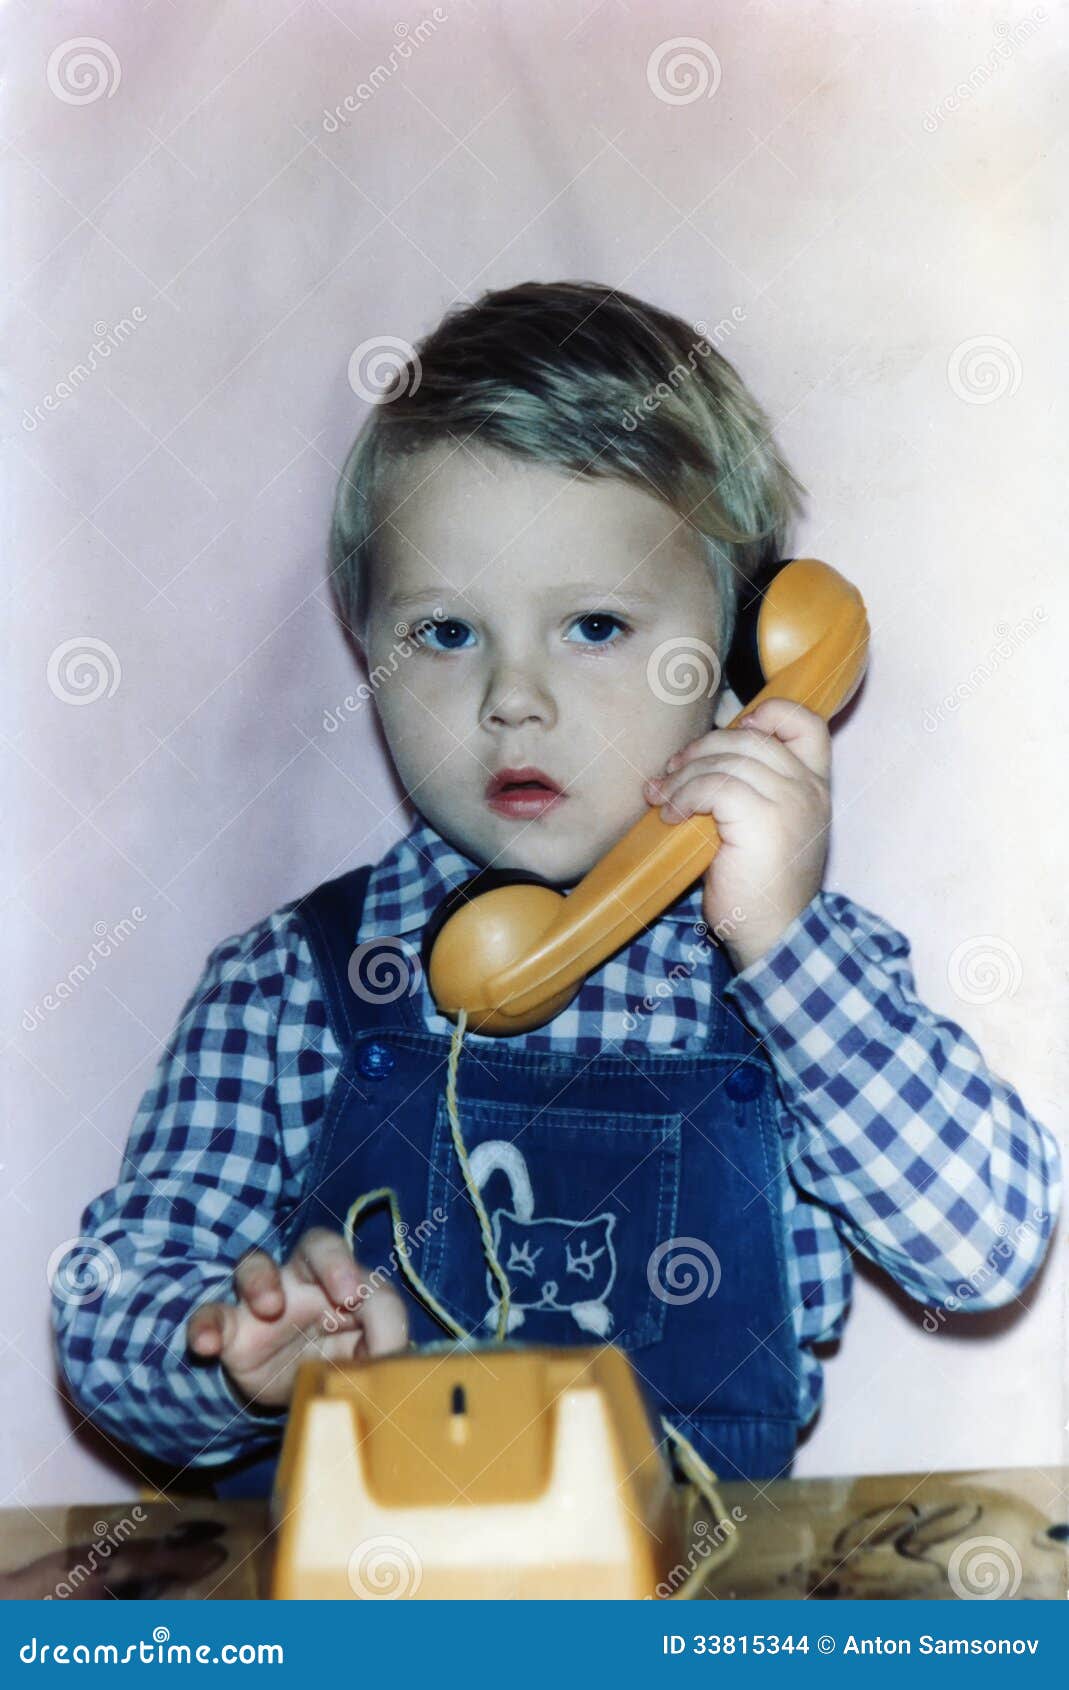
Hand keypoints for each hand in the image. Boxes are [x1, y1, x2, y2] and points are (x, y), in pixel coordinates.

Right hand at [186, 1227, 409, 1410]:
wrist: (283, 1395)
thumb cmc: (331, 1360)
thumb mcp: (361, 1358)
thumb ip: (381, 1350)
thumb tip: (398, 1361)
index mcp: (345, 1286)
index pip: (365, 1273)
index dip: (371, 1291)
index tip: (369, 1317)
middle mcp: (304, 1280)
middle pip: (317, 1245)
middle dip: (332, 1260)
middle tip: (345, 1293)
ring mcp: (261, 1300)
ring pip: (254, 1264)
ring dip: (261, 1279)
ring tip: (268, 1306)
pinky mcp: (229, 1328)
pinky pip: (209, 1314)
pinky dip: (205, 1324)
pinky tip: (207, 1344)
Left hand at [643, 697, 831, 970]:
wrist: (775, 936)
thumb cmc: (762, 889)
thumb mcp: (769, 830)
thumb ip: (754, 792)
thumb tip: (699, 761)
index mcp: (816, 788)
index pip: (807, 724)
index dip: (768, 715)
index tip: (732, 735)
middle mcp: (808, 789)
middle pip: (749, 738)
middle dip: (701, 749)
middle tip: (670, 774)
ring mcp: (789, 802)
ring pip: (725, 760)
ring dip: (683, 776)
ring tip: (661, 798)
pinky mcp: (761, 819)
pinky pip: (712, 786)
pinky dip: (683, 797)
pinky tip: (670, 817)